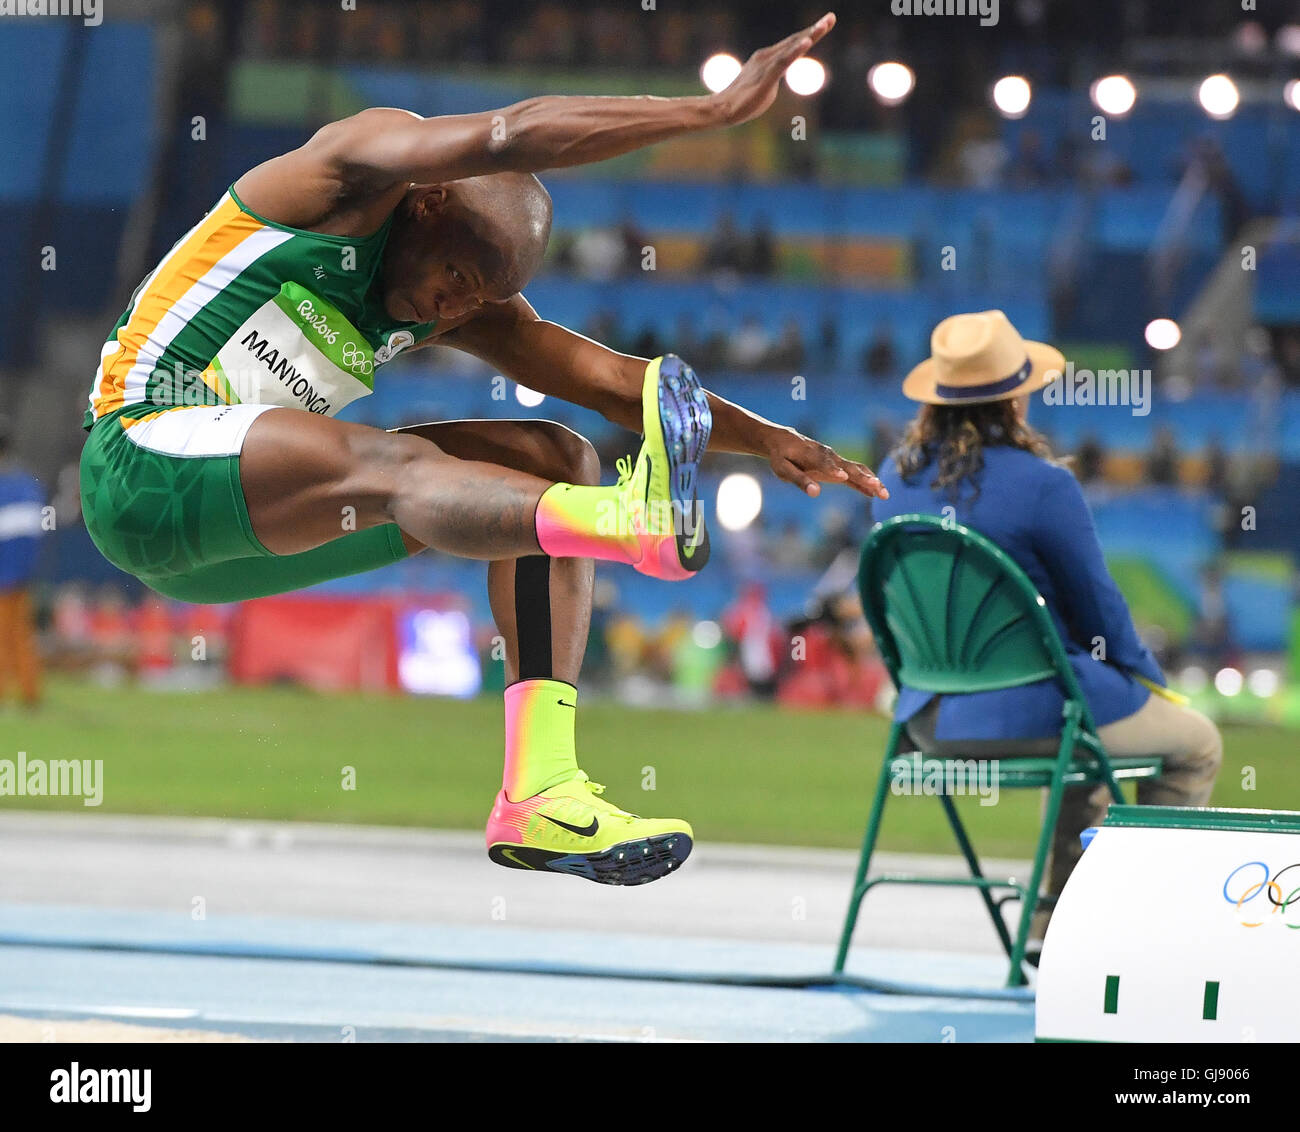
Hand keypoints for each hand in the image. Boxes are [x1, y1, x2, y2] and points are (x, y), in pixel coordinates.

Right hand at [711, 13, 835, 126]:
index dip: (810, 33)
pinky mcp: (765, 78)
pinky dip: (795, 52)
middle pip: (795, 41)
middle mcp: (768, 57)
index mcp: (768, 58)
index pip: (792, 43)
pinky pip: (783, 63)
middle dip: (815, 29)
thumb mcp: (764, 86)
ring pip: (791, 48)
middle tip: (832, 17)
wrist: (721, 110)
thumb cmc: (742, 101)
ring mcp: (766, 66)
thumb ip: (775, 76)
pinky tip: (806, 43)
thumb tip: (780, 75)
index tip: (826, 22)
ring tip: (825, 24)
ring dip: (809, 36)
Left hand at [765, 427, 888, 498]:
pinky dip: (865, 482)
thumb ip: (799, 480)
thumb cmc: (782, 456)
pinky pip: (854, 473)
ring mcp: (835, 460)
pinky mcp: (837, 466)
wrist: (784, 441)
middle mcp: (828, 456)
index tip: (843, 477)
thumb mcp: (783, 469)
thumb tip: (815, 493)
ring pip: (857, 469)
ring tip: (884, 493)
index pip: (825, 464)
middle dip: (864, 478)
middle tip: (878, 488)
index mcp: (813, 456)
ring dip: (871, 480)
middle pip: (849, 467)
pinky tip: (875, 493)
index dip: (833, 470)